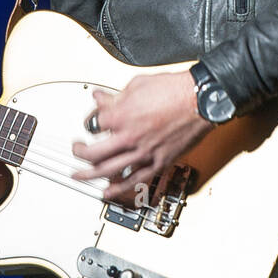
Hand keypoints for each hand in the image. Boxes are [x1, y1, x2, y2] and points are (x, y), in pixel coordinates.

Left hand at [71, 70, 215, 204]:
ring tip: (79, 176)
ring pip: (108, 170)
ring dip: (89, 175)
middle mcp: (129, 137)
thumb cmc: (174, 90)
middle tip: (76, 150)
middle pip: (92, 152)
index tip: (92, 121)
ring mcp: (143, 153)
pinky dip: (119, 188)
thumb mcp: (138, 85)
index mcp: (121, 116)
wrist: (200, 100)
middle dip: (79, 152)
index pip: (93, 124)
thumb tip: (100, 98)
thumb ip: (115, 96)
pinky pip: (135, 180)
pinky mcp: (158, 162)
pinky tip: (108, 192)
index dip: (90, 121)